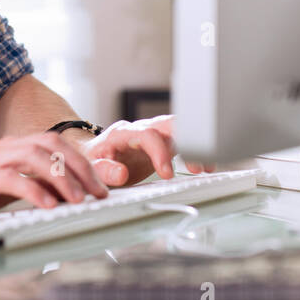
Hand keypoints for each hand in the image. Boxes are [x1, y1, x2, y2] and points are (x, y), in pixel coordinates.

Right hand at [0, 132, 109, 210]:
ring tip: (78, 200)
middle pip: (53, 145)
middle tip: (97, 193)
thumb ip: (39, 183)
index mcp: (19, 144)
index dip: (83, 162)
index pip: (58, 144)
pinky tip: (48, 205)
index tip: (100, 185)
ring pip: (36, 157)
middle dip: (80, 168)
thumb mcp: (15, 184)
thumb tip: (72, 192)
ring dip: (62, 178)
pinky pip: (12, 179)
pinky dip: (34, 191)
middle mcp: (10, 146)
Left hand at [76, 115, 214, 187]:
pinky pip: (182, 142)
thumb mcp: (91, 167)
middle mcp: (141, 129)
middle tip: (198, 165)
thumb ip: (104, 171)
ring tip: (208, 166)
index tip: (168, 174)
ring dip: (195, 146)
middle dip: (186, 141)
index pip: (146, 134)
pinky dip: (196, 151)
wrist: (91, 154)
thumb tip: (121, 174)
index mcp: (123, 133)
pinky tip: (208, 165)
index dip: (159, 152)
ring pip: (180, 131)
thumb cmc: (91, 160)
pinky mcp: (162, 144)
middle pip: (168, 125)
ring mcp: (153, 135)